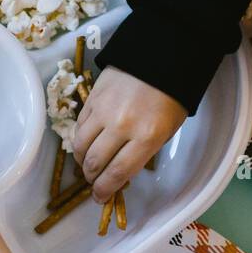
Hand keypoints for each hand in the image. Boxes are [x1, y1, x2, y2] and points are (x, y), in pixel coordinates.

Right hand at [72, 67, 185, 202]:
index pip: (117, 173)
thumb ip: (143, 152)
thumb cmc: (171, 97)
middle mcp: (122, 126)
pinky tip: (86, 143)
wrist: (162, 55)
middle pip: (95, 162)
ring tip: (87, 164)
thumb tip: (119, 171)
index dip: (105, 190)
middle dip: (92, 178)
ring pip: (80, 145)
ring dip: (81, 160)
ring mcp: (104, 111)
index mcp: (147, 137)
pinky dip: (80, 139)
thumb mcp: (166, 130)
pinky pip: (80, 126)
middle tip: (94, 182)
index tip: (100, 197)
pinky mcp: (92, 98)